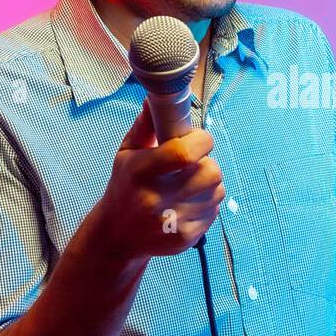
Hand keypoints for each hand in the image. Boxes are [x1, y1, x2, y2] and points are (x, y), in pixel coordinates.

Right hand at [92, 98, 225, 259]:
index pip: (185, 153)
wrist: (118, 236)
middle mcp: (156, 200)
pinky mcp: (186, 238)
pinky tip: (186, 203)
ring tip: (188, 184)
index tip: (198, 139)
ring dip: (208, 183)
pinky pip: (215, 210)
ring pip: (217, 190)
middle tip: (193, 164)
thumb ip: (146, 125)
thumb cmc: (125, 186)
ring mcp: (173, 222)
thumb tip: (157, 97)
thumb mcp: (127, 153)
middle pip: (210, 172)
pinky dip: (207, 203)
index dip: (201, 140)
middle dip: (207, 162)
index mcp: (140, 172)